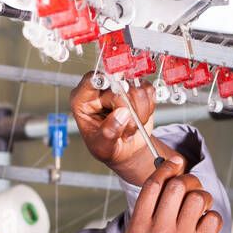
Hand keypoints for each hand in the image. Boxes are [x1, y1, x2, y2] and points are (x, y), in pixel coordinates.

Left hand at [69, 71, 180, 185]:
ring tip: (131, 126)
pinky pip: (149, 91)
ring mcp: (120, 87)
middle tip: (126, 129)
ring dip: (139, 113)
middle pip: (119, 86)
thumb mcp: (102, 147)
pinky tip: (139, 118)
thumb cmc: (108, 148)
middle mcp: (100, 90)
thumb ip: (108, 133)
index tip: (118, 100)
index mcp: (83, 100)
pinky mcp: (136, 88)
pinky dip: (148, 108)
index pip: (93, 79)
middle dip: (128, 111)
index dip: (107, 86)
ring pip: (137, 89)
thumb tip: (120, 114)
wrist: (125, 152)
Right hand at [115, 156, 222, 232]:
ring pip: (198, 199)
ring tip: (201, 208)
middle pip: (177, 186)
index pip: (153, 185)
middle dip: (188, 181)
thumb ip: (136, 222)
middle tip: (192, 188)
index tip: (175, 165)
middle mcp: (158, 231)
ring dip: (203, 198)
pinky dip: (213, 218)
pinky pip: (213, 220)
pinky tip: (206, 226)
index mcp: (138, 228)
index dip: (166, 169)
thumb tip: (151, 200)